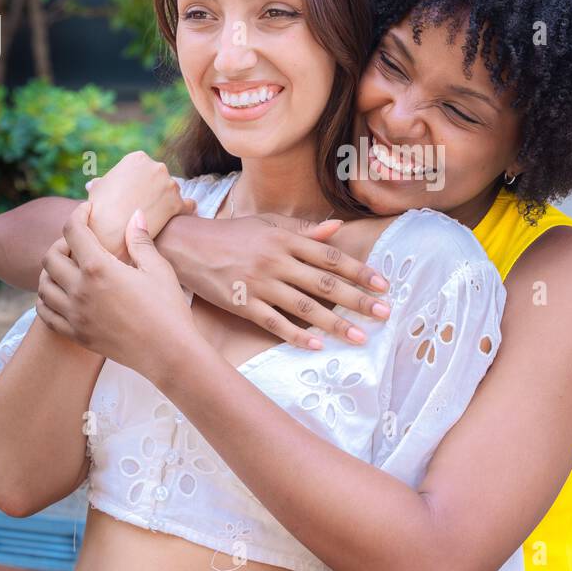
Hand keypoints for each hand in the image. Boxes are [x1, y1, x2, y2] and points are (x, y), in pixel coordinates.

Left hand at [36, 201, 196, 380]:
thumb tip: (135, 215)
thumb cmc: (168, 308)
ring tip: (69, 268)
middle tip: (79, 243)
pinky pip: (46, 314)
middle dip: (61, 243)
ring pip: (43, 286)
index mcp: (99, 268)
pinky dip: (47, 300)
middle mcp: (80, 290)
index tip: (87, 211)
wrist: (169, 353)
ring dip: (51, 272)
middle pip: (50, 258)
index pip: (73, 231)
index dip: (78, 215)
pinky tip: (62, 294)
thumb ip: (140, 240)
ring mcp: (75, 315)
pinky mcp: (77, 334)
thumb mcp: (158, 269)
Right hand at [85, 151, 196, 256]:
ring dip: (167, 200)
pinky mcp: (177, 204)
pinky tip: (178, 218)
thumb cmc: (99, 208)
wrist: (108, 232)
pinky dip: (185, 211)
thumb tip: (95, 183)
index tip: (135, 194)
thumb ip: (102, 182)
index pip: (144, 167)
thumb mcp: (97, 188)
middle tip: (144, 205)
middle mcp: (157, 167)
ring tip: (156, 215)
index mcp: (138, 158)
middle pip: (160, 178)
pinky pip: (188, 205)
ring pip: (173, 191)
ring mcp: (170, 184)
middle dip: (154, 190)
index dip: (140, 182)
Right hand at [157, 212, 391, 350]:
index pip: (331, 257)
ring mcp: (261, 285)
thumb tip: (337, 228)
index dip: (360, 271)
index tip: (383, 285)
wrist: (187, 246)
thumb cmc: (233, 235)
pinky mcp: (244, 305)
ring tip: (359, 337)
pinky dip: (297, 335)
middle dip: (357, 300)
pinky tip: (318, 345)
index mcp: (286, 240)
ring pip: (305, 307)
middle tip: (383, 314)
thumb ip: (303, 230)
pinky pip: (275, 323)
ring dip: (335, 323)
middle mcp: (277, 262)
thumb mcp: (268, 225)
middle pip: (325, 283)